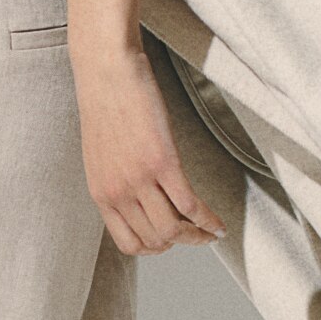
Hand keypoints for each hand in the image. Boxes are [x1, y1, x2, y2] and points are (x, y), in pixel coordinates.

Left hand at [71, 39, 226, 256]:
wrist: (106, 72)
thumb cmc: (105, 105)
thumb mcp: (102, 156)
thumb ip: (116, 181)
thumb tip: (138, 199)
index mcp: (102, 194)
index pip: (130, 243)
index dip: (155, 248)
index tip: (172, 239)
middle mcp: (118, 193)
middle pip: (156, 240)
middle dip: (182, 243)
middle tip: (200, 235)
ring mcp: (139, 179)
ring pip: (174, 229)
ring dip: (198, 237)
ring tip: (212, 232)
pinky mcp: (162, 162)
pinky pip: (190, 205)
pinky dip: (208, 220)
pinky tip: (218, 222)